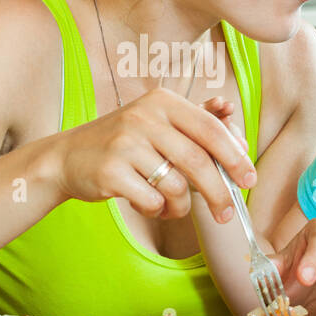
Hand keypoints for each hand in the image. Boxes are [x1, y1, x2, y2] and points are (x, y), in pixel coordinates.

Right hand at [50, 87, 255, 223]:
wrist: (67, 158)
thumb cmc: (123, 143)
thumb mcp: (157, 123)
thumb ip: (195, 122)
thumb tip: (233, 121)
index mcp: (162, 101)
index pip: (211, 129)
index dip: (235, 156)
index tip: (249, 180)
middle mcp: (144, 117)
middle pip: (198, 161)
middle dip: (219, 192)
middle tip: (227, 213)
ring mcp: (125, 144)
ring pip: (176, 186)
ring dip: (181, 206)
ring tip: (171, 207)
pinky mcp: (110, 171)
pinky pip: (152, 201)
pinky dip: (157, 211)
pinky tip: (148, 205)